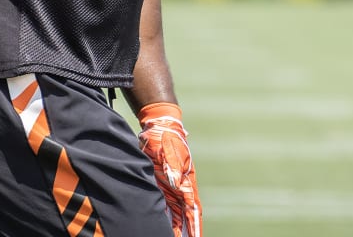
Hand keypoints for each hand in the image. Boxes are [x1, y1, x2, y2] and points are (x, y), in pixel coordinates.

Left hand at [138, 102, 201, 236]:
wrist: (157, 126)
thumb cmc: (165, 138)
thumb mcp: (168, 152)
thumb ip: (172, 169)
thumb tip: (176, 184)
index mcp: (186, 181)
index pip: (192, 209)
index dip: (194, 225)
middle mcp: (181, 187)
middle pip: (185, 215)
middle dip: (186, 231)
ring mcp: (171, 187)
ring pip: (175, 213)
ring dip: (175, 227)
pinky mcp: (162, 184)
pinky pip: (164, 205)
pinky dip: (164, 217)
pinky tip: (161, 226)